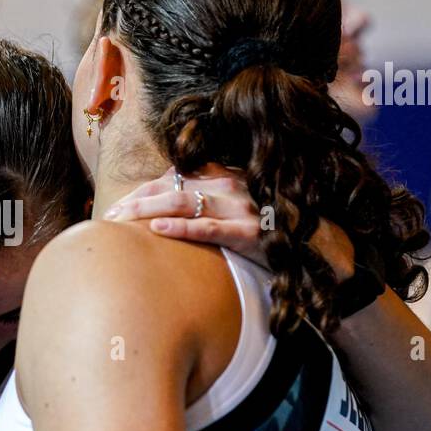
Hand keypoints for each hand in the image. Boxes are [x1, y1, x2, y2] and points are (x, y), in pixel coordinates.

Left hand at [104, 164, 355, 280]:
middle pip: (172, 188)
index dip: (145, 190)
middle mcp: (233, 186)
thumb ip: (212, 209)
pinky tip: (157, 231)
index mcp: (228, 178)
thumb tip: (172, 218)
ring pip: (183, 203)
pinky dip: (180, 228)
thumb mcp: (241, 215)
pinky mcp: (249, 232)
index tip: (120, 205)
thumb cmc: (274, 235)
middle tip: (111, 216)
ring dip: (148, 210)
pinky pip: (208, 228)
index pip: (176, 179)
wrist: (319, 252)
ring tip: (121, 220)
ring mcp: (242, 207)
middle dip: (137, 200)